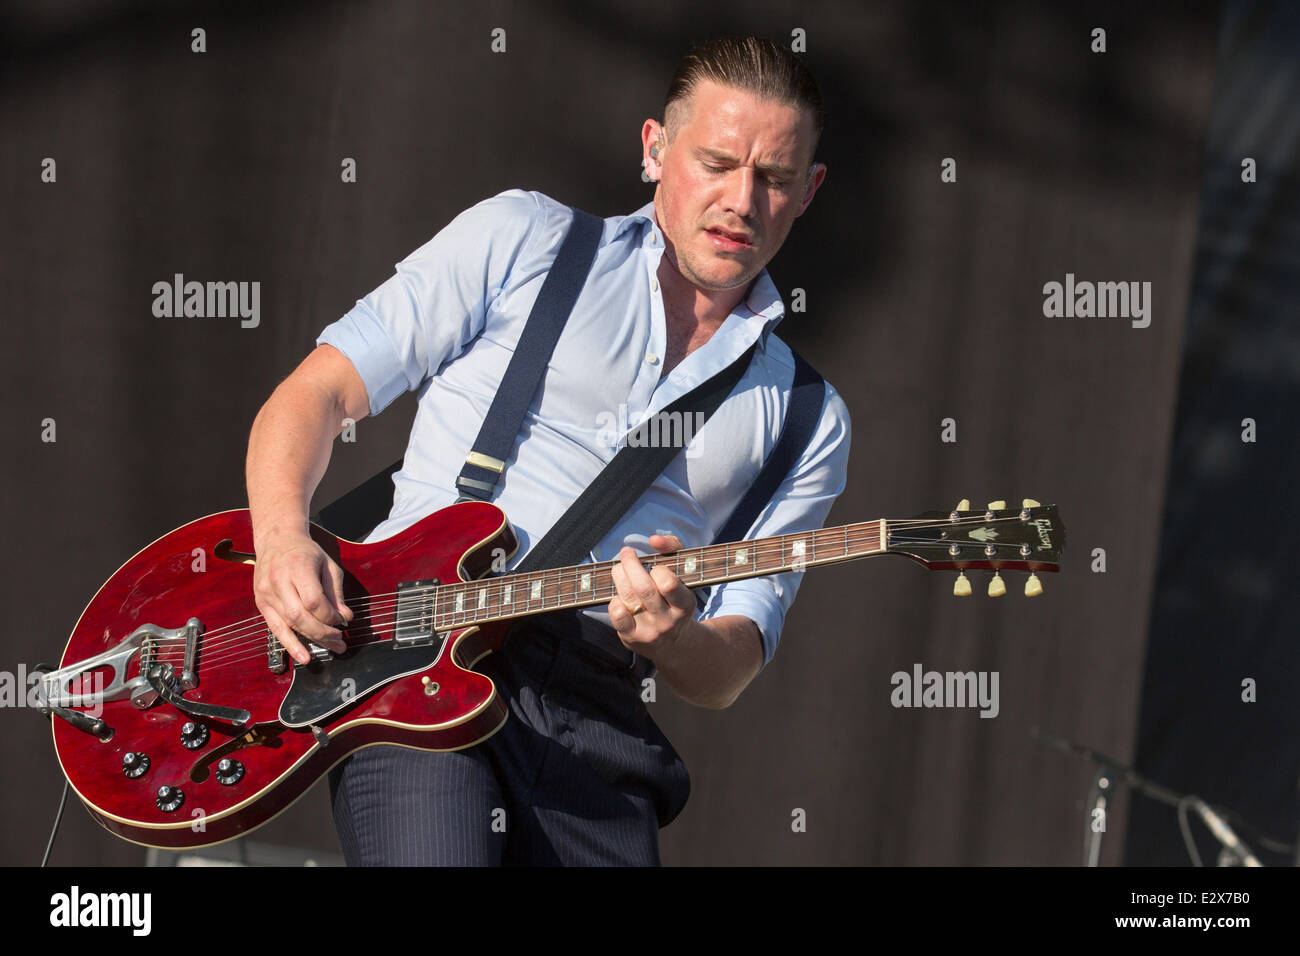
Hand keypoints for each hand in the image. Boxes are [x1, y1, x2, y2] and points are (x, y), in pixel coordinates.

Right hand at [251, 530, 353, 664]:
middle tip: (340, 642)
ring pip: (289, 624)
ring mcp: (266, 592)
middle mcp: (279, 580)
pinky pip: (275, 628)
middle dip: (323, 633)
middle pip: (300, 616)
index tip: (342, 621)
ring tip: (331, 648)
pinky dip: (290, 644)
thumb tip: (345, 617)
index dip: (330, 616)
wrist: (277, 540)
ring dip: (311, 641)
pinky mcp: (261, 602)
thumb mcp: (328, 565)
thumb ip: (336, 592)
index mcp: (298, 566)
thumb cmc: (306, 553)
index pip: (314, 600)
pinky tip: (303, 656)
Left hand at [607, 534, 697, 659]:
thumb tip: (654, 539)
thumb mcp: (683, 573)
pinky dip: (614, 600)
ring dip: (619, 576)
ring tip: (619, 568)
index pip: (669, 583)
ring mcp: (649, 631)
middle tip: (627, 553)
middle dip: (630, 564)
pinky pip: (616, 614)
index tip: (654, 567)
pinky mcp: (632, 638)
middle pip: (643, 588)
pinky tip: (619, 595)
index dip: (658, 569)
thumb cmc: (675, 598)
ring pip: (627, 598)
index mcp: (685, 605)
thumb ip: (673, 547)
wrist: (674, 643)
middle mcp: (668, 621)